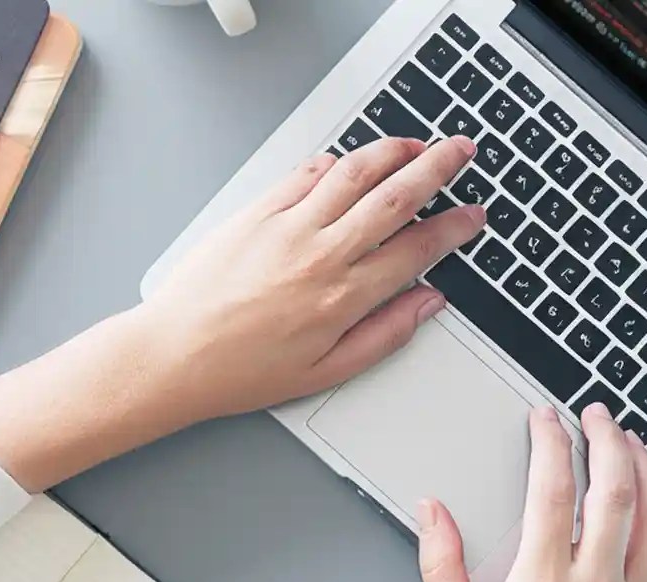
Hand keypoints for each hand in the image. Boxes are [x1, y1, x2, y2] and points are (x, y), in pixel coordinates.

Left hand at [0, 136, 481, 492]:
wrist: (173, 355)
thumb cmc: (242, 371)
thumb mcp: (326, 371)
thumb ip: (385, 334)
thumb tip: (428, 303)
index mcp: (343, 296)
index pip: (417, 248)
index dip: (454, 227)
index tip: (473, 215)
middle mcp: (321, 253)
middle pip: (394, 197)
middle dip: (437, 168)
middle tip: (460, 151)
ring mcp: (287, 227)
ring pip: (353, 172)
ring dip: (391, 151)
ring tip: (415, 144)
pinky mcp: (256, 212)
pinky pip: (305, 174)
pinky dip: (334, 161)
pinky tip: (349, 160)